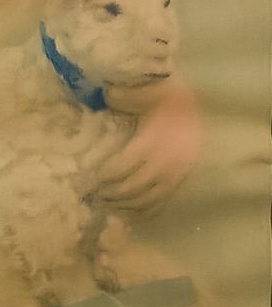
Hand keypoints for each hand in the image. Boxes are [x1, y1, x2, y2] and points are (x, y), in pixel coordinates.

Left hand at [97, 79, 201, 211]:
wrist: (213, 109)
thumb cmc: (177, 100)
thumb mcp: (151, 92)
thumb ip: (125, 96)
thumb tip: (103, 94)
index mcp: (151, 142)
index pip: (122, 165)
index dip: (106, 174)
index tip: (92, 175)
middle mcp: (162, 163)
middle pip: (133, 186)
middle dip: (113, 193)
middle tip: (96, 193)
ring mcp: (174, 174)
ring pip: (147, 199)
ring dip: (127, 205)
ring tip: (111, 204)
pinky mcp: (182, 180)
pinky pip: (163, 201)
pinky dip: (147, 211)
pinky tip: (135, 214)